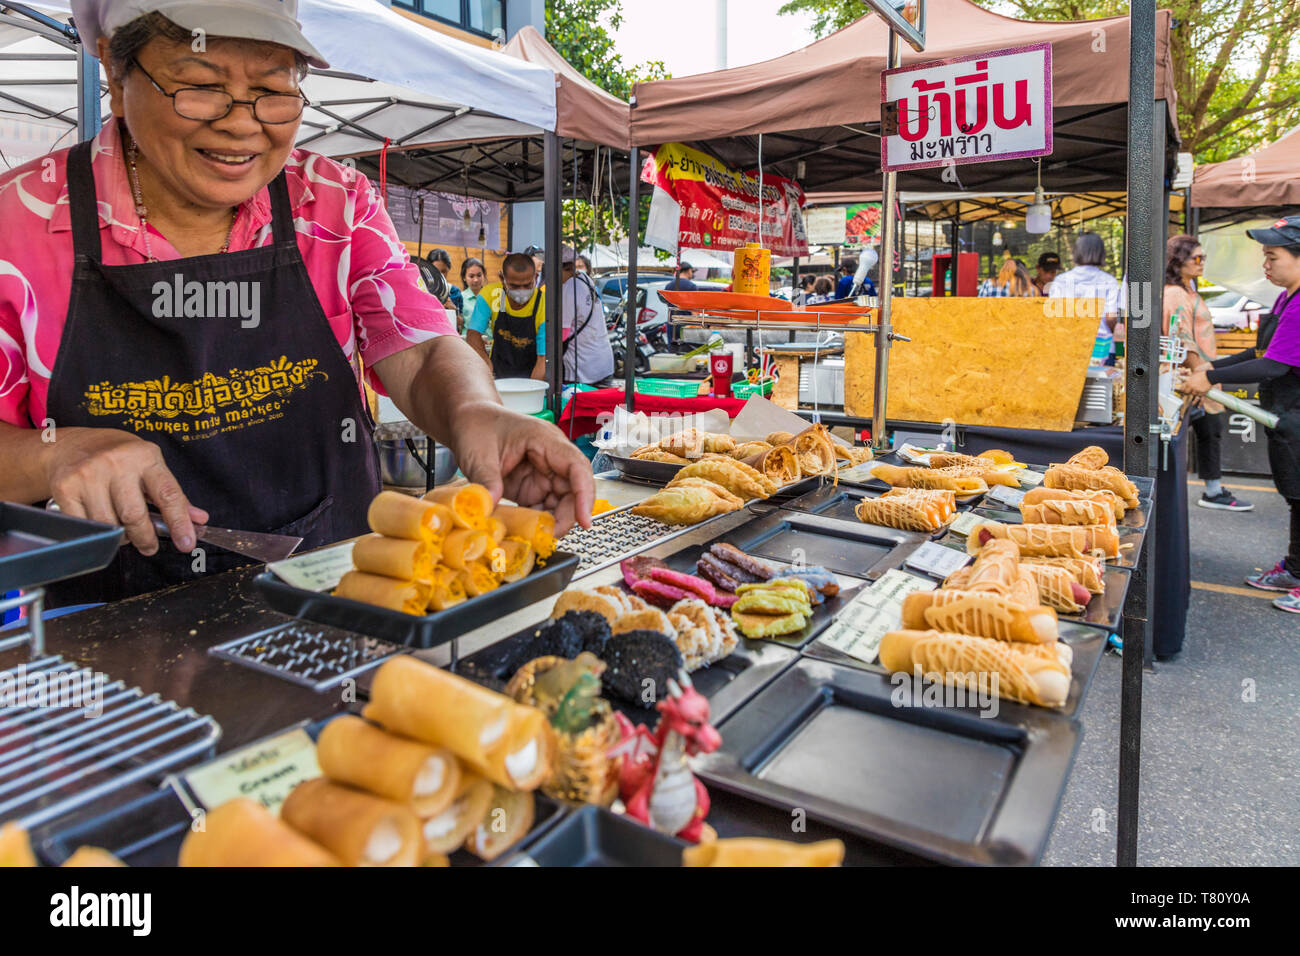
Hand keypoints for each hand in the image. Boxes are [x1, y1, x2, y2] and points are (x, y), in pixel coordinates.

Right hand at [44, 427, 207, 555]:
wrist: (71, 445)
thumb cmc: (117, 457)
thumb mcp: (150, 466)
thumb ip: (174, 495)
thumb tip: (199, 519)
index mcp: (144, 457)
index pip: (167, 494)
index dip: (179, 522)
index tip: (187, 543)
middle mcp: (116, 463)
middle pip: (134, 516)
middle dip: (146, 538)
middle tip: (149, 546)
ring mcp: (88, 475)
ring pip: (109, 525)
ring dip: (121, 537)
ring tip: (124, 530)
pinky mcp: (65, 488)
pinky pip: (86, 526)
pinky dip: (98, 533)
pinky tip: (103, 525)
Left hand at [452, 402, 593, 536]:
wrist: (468, 420)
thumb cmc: (478, 425)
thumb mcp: (478, 454)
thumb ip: (486, 480)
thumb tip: (488, 508)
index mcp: (545, 440)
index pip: (577, 468)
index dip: (585, 495)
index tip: (584, 521)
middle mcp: (551, 458)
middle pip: (573, 491)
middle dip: (567, 516)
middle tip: (548, 536)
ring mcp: (543, 474)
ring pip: (561, 503)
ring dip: (551, 521)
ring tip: (532, 536)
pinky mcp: (532, 487)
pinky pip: (543, 508)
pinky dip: (536, 522)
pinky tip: (522, 530)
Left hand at [1181, 368, 1212, 397]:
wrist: (1210, 376)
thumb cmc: (1201, 375)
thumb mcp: (1193, 376)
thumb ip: (1188, 380)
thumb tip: (1183, 383)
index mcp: (1188, 382)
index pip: (1182, 389)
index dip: (1183, 390)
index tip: (1184, 390)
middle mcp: (1192, 387)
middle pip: (1187, 393)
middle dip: (1188, 392)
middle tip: (1190, 390)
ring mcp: (1197, 390)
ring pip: (1193, 394)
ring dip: (1195, 392)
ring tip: (1198, 388)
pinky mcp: (1202, 392)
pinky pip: (1199, 395)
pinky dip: (1200, 393)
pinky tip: (1201, 390)